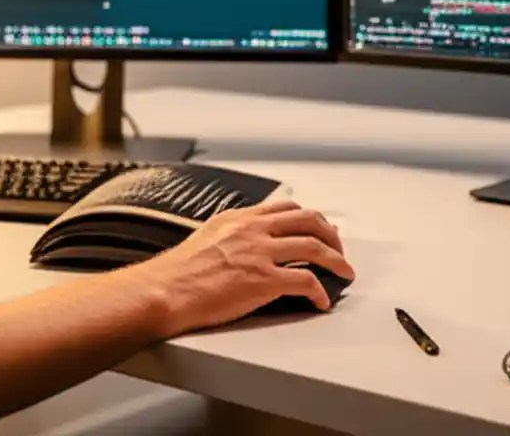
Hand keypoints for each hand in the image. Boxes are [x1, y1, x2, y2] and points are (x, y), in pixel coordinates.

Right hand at [129, 200, 355, 337]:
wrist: (163, 290)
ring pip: (314, 247)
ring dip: (337, 261)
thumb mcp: (206, 238)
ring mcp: (259, 253)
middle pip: (308, 221)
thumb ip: (230, 236)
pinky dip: (320, 291)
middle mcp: (253, 230)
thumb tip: (242, 246)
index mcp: (239, 219)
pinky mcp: (262, 280)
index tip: (321, 228)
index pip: (285, 208)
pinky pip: (305, 281)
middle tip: (340, 250)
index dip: (310, 218)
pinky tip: (321, 301)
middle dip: (331, 235)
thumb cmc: (176, 273)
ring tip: (345, 273)